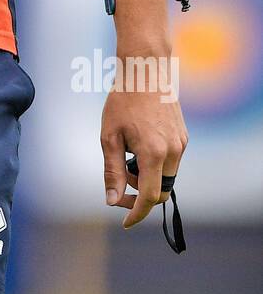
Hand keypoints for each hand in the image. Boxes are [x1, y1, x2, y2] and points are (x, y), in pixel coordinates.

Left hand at [100, 52, 188, 229]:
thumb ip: (112, 171)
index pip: (150, 198)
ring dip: (147, 179)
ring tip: (126, 157)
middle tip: (119, 186)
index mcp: (153, 153)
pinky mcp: (183, 137)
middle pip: (160, 192)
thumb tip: (112, 200)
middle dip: (140, 195)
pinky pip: (171, 163)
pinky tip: (137, 146)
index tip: (125, 222)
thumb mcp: (109, 136)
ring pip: (166, 178)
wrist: (146, 71)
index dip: (137, 213)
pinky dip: (154, 165)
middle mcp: (173, 151)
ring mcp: (181, 144)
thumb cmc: (123, 101)